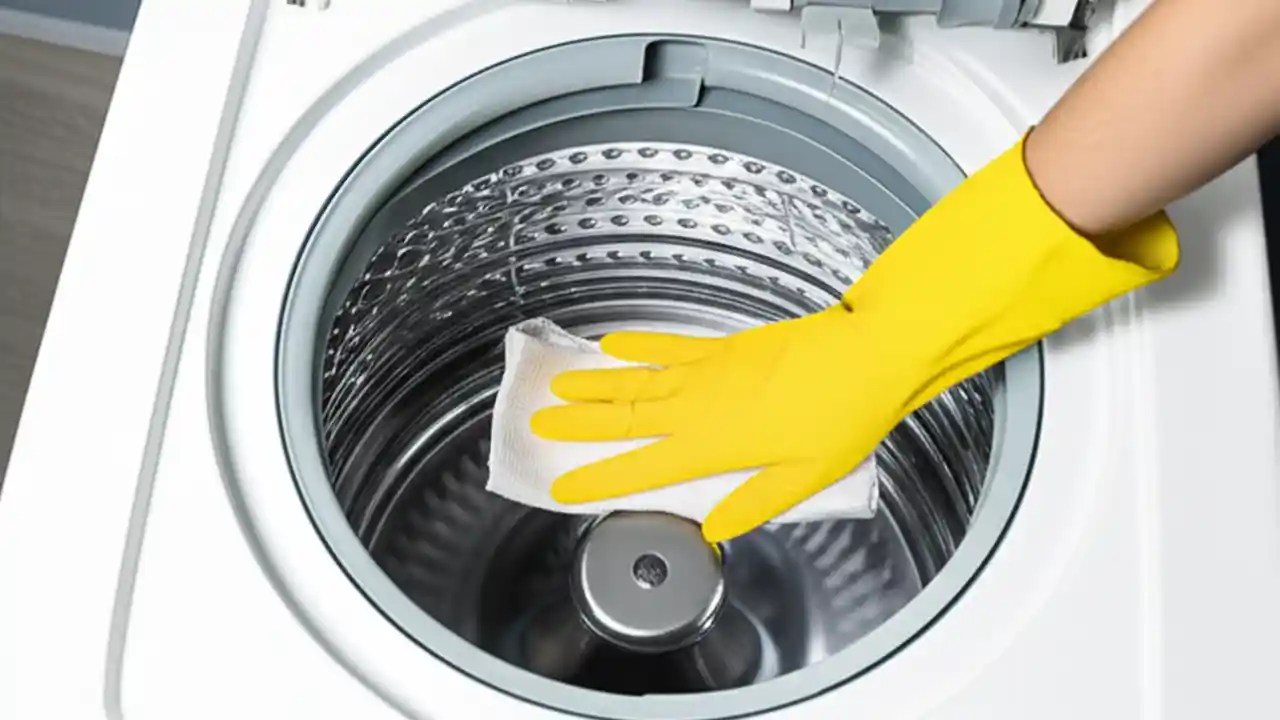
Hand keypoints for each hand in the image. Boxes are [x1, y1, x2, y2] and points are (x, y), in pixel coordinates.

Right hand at [532, 136, 1178, 542]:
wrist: (870, 352)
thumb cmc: (844, 417)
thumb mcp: (804, 476)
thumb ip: (753, 502)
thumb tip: (712, 528)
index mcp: (717, 445)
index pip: (644, 470)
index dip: (601, 480)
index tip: (565, 488)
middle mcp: (703, 406)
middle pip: (628, 418)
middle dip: (580, 427)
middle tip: (540, 426)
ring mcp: (711, 370)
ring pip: (639, 380)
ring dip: (596, 386)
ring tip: (558, 386)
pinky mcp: (726, 345)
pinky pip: (672, 346)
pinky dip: (640, 346)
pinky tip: (613, 344)